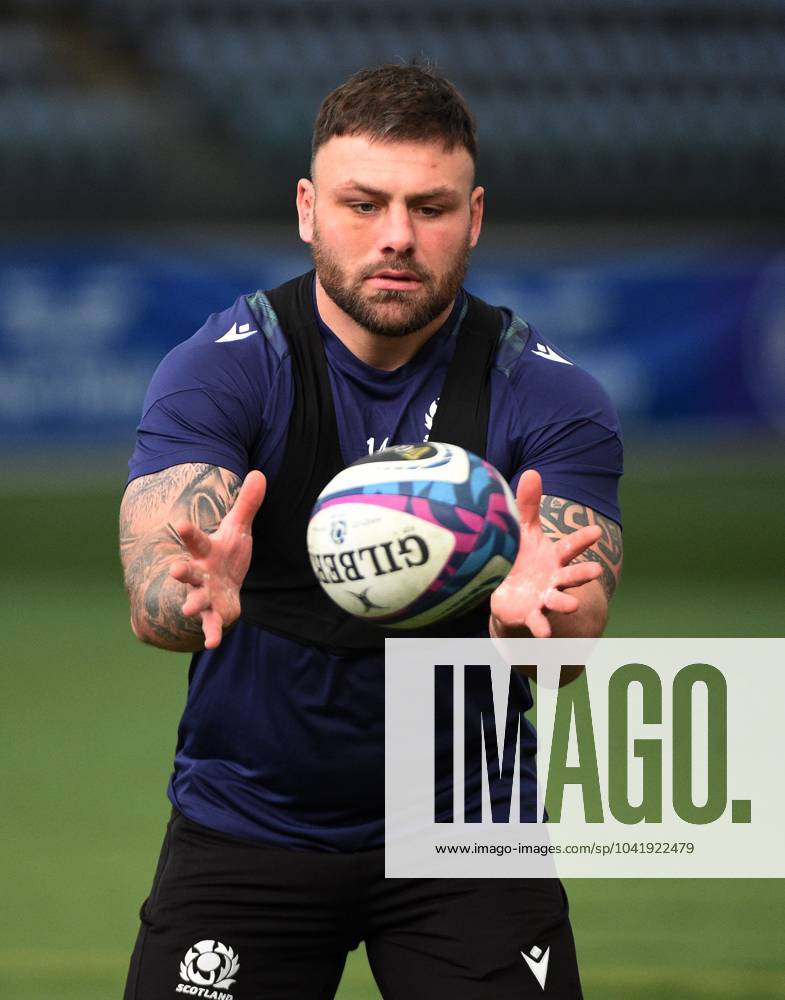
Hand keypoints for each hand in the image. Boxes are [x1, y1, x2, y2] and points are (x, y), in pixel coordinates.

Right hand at [168, 470, 266, 648]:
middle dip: (182, 572)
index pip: (196, 539)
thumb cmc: (227, 553)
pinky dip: (212, 633)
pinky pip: (212, 625)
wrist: (223, 583)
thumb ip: (247, 503)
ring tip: (188, 610)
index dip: (189, 532)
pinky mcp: (215, 613)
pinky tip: (212, 643)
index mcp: (206, 551)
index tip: (180, 523)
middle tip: (175, 570)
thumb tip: (260, 473)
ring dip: (192, 605)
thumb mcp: (239, 527)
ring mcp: (205, 595)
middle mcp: (200, 573)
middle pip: (189, 571)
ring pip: (195, 600)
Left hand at [490, 470, 601, 638]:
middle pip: (571, 575)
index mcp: (554, 556)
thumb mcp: (522, 529)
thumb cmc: (519, 555)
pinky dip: (541, 628)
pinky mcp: (531, 614)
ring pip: (559, 600)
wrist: (506, 591)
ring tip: (573, 606)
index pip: (570, 546)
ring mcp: (544, 598)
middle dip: (584, 574)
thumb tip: (533, 472)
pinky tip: (545, 634)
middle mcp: (554, 578)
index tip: (597, 532)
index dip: (583, 540)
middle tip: (596, 571)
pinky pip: (538, 622)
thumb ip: (528, 504)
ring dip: (566, 604)